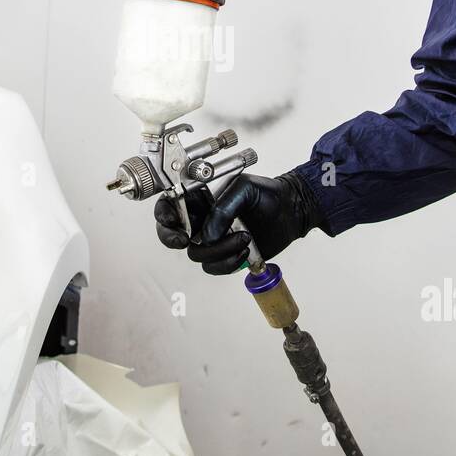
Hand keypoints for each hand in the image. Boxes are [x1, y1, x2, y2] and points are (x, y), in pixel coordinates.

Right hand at [153, 171, 321, 274]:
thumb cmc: (268, 194)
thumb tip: (207, 235)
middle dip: (173, 239)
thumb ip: (223, 208)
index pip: (169, 206)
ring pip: (197, 255)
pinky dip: (228, 262)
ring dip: (218, 250)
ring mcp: (212, 240)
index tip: (175, 224)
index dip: (164, 216)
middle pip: (171, 234)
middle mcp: (201, 219)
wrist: (291, 211)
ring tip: (243, 238)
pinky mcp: (225, 256)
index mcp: (200, 198)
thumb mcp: (244, 189)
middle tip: (186, 240)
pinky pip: (214, 267)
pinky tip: (245, 250)